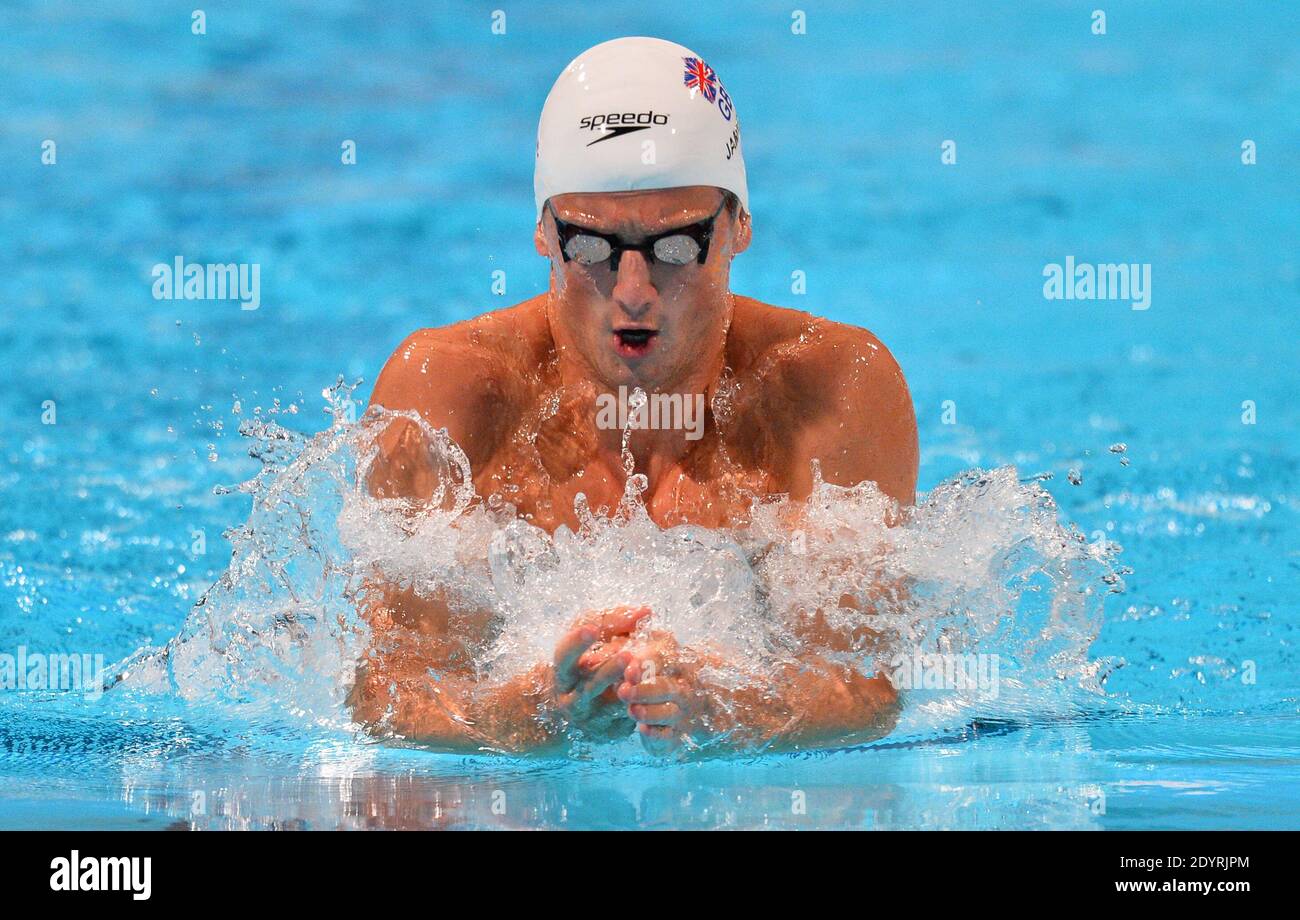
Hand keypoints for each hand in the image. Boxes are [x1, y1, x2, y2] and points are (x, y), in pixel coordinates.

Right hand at [552, 605, 649, 739]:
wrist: (574, 708)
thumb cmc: (585, 663)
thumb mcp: (592, 639)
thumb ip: (615, 622)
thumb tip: (646, 612)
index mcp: (563, 673)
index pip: (564, 657)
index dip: (576, 643)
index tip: (590, 629)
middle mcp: (572, 698)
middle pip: (591, 686)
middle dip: (609, 671)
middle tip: (627, 655)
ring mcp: (590, 719)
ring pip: (613, 705)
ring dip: (631, 691)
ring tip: (647, 676)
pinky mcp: (609, 733)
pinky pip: (628, 720)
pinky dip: (643, 706)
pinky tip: (657, 695)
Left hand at [618, 631, 719, 755]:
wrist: (699, 706)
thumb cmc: (663, 673)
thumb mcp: (658, 652)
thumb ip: (641, 643)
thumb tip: (631, 630)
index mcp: (678, 662)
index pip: (666, 657)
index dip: (648, 661)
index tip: (630, 665)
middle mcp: (683, 687)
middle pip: (667, 688)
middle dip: (644, 690)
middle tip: (623, 691)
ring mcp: (681, 712)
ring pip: (669, 713)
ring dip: (650, 712)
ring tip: (632, 710)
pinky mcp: (675, 735)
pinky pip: (669, 737)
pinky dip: (656, 735)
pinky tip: (642, 730)